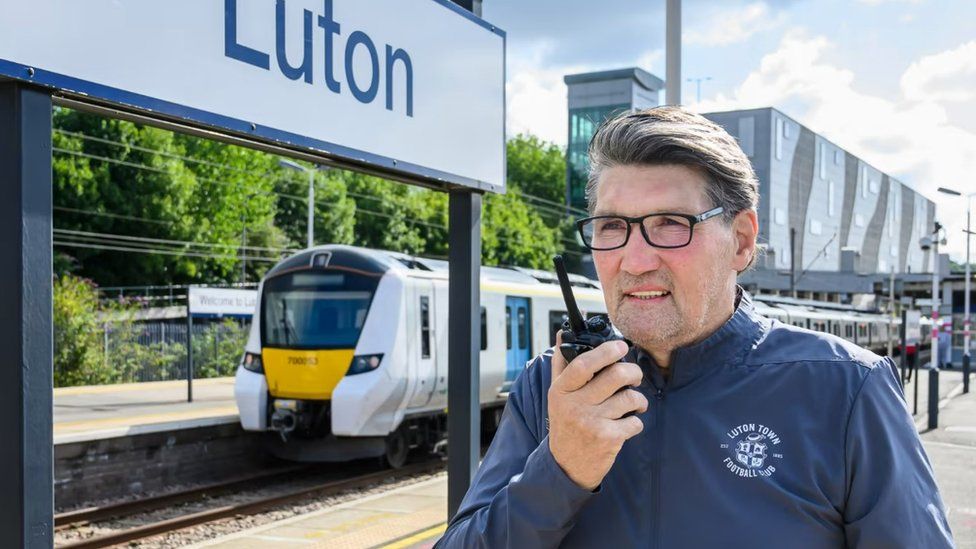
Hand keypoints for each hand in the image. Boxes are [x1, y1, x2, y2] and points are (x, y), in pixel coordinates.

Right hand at [548, 332, 646, 490]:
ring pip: (630, 398)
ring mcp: (592, 423)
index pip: (583, 364)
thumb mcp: (557, 395)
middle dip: (633, 372)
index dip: (606, 352)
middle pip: (615, 376)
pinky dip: (636, 422)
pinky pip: (635, 422)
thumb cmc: (565, 423)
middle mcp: (574, 406)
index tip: (621, 347)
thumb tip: (561, 333)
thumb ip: (561, 364)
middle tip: (635, 376)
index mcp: (561, 391)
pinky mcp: (608, 439)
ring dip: (638, 400)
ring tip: (635, 403)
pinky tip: (628, 425)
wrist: (566, 466)